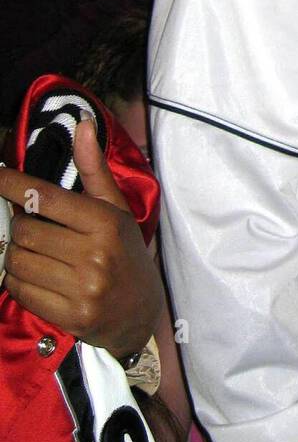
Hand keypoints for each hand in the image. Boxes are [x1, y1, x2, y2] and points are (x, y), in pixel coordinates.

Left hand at [0, 117, 163, 356]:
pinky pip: (20, 290)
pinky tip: (36, 278)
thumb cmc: (125, 253)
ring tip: (36, 254)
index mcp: (106, 223)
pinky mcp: (70, 316)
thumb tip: (83, 125)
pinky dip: (18, 281)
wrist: (141, 313)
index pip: (46, 197)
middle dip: (20, 227)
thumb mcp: (115, 210)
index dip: (13, 184)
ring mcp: (83, 288)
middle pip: (25, 231)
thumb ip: (94, 170)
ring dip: (16, 255)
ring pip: (17, 261)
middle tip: (32, 228)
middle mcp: (95, 255)